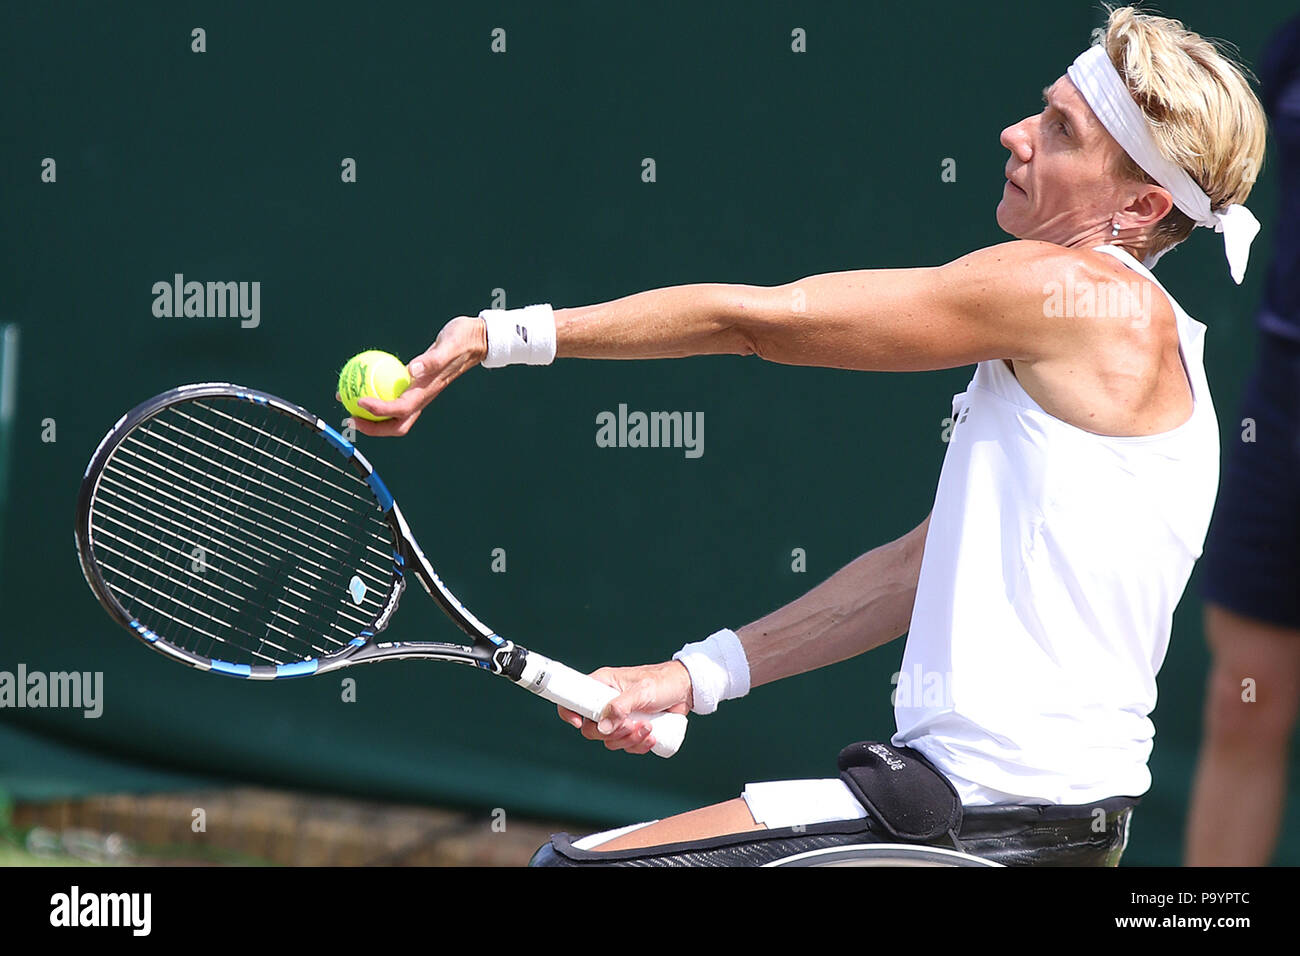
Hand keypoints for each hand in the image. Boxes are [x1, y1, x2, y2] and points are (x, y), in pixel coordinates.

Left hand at [347, 316, 487, 436]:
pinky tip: (359, 378)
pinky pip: (390, 392)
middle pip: (395, 424)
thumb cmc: (463, 340)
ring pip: (391, 413)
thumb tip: (412, 370)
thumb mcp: (449, 346)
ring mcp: (417, 392)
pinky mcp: (413, 383)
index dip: (379, 411)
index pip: (400, 410)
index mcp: (427, 392)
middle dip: (372, 427)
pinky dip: (373, 391)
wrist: (474, 339)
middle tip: (350, 417)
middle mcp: (421, 397)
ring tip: (345, 400)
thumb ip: (432, 359)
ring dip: (369, 413)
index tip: (360, 402)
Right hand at [558, 661, 692, 754]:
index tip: (579, 723)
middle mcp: (606, 702)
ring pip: (610, 740)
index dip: (570, 713)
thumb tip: (603, 728)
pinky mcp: (632, 728)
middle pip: (592, 729)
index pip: (573, 699)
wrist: (685, 689)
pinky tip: (652, 738)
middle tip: (631, 725)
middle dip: (612, 733)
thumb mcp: (642, 691)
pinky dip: (638, 746)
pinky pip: (626, 745)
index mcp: (602, 686)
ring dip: (629, 740)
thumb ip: (621, 707)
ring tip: (648, 728)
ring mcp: (619, 717)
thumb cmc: (662, 682)